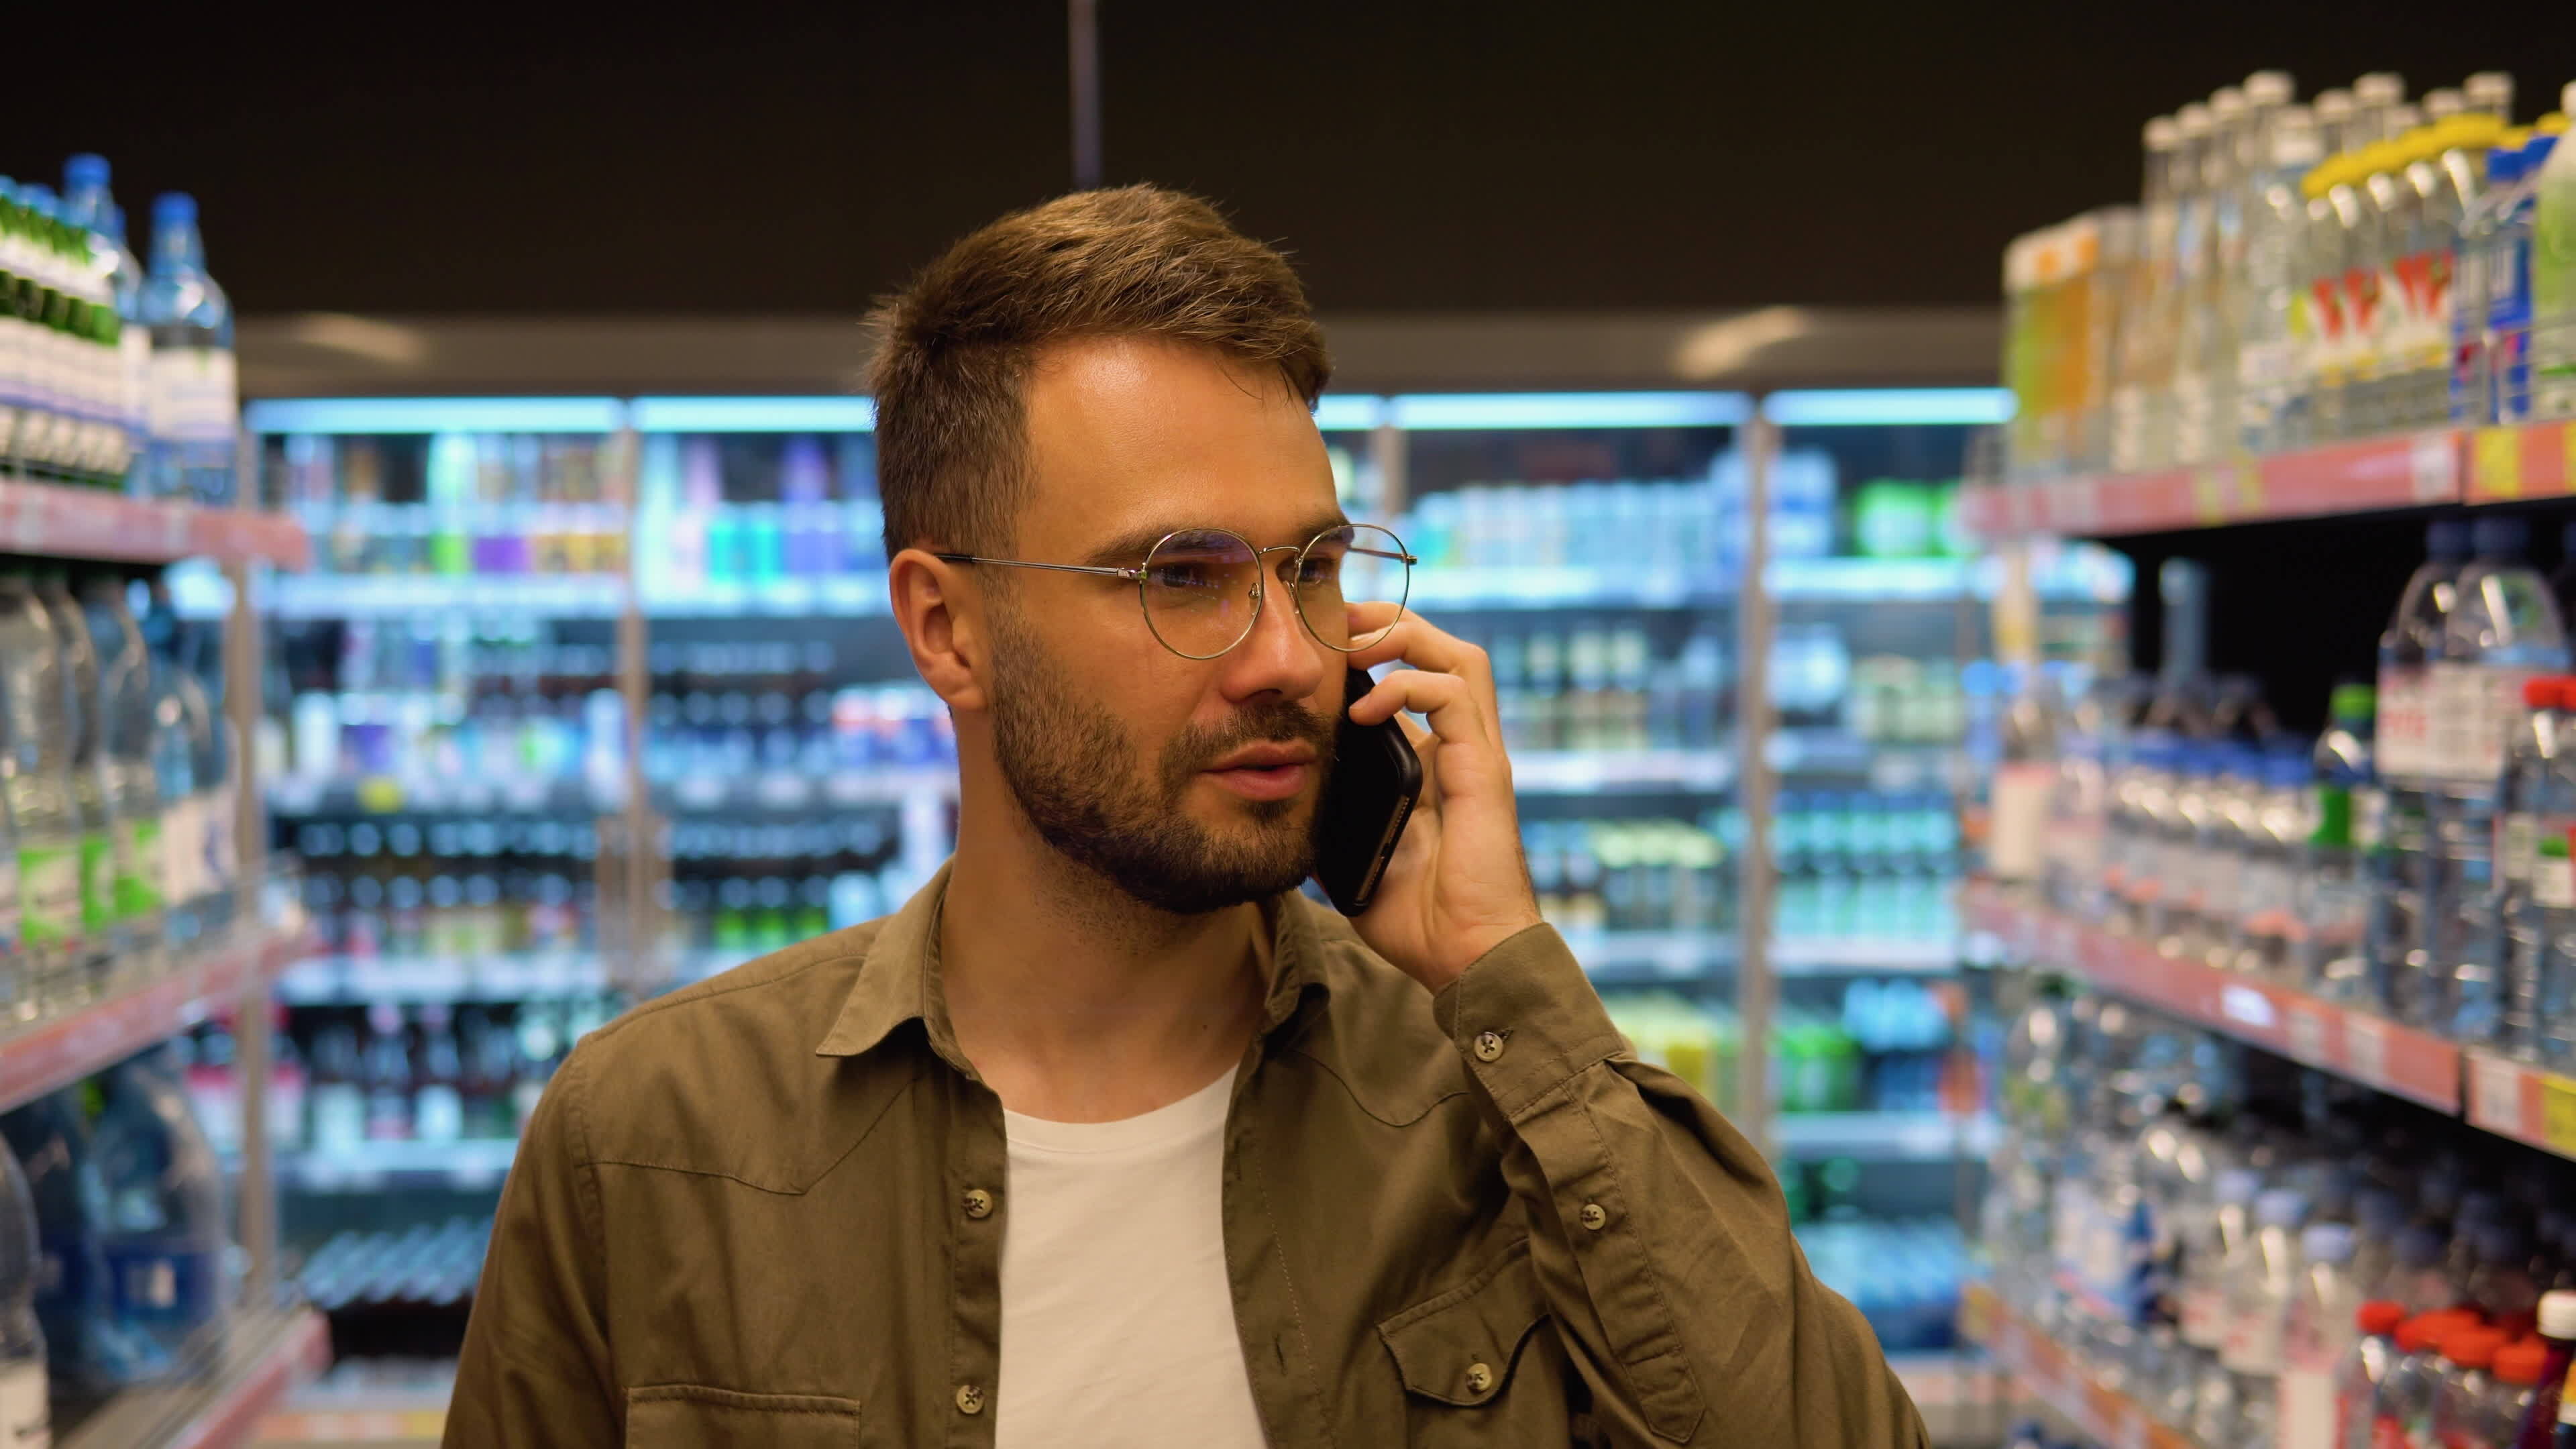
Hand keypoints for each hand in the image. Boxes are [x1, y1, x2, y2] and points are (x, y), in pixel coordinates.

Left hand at [1336, 603, 1542, 994]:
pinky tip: (1367, 706)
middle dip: (1388, 622)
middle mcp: (1461, 749)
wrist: (1464, 958)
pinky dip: (1409, 686)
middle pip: (1441, 649)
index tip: (1322, 643)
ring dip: (1405, 637)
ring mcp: (1478, 756)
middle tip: (1336, 621)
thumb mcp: (1350, 856)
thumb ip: (1327, 819)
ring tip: (1356, 645)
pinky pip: (1454, 697)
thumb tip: (1276, 802)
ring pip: (1459, 657)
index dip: (1374, 649)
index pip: (1414, 677)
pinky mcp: (1484, 770)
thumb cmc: (1419, 919)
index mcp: (1433, 763)